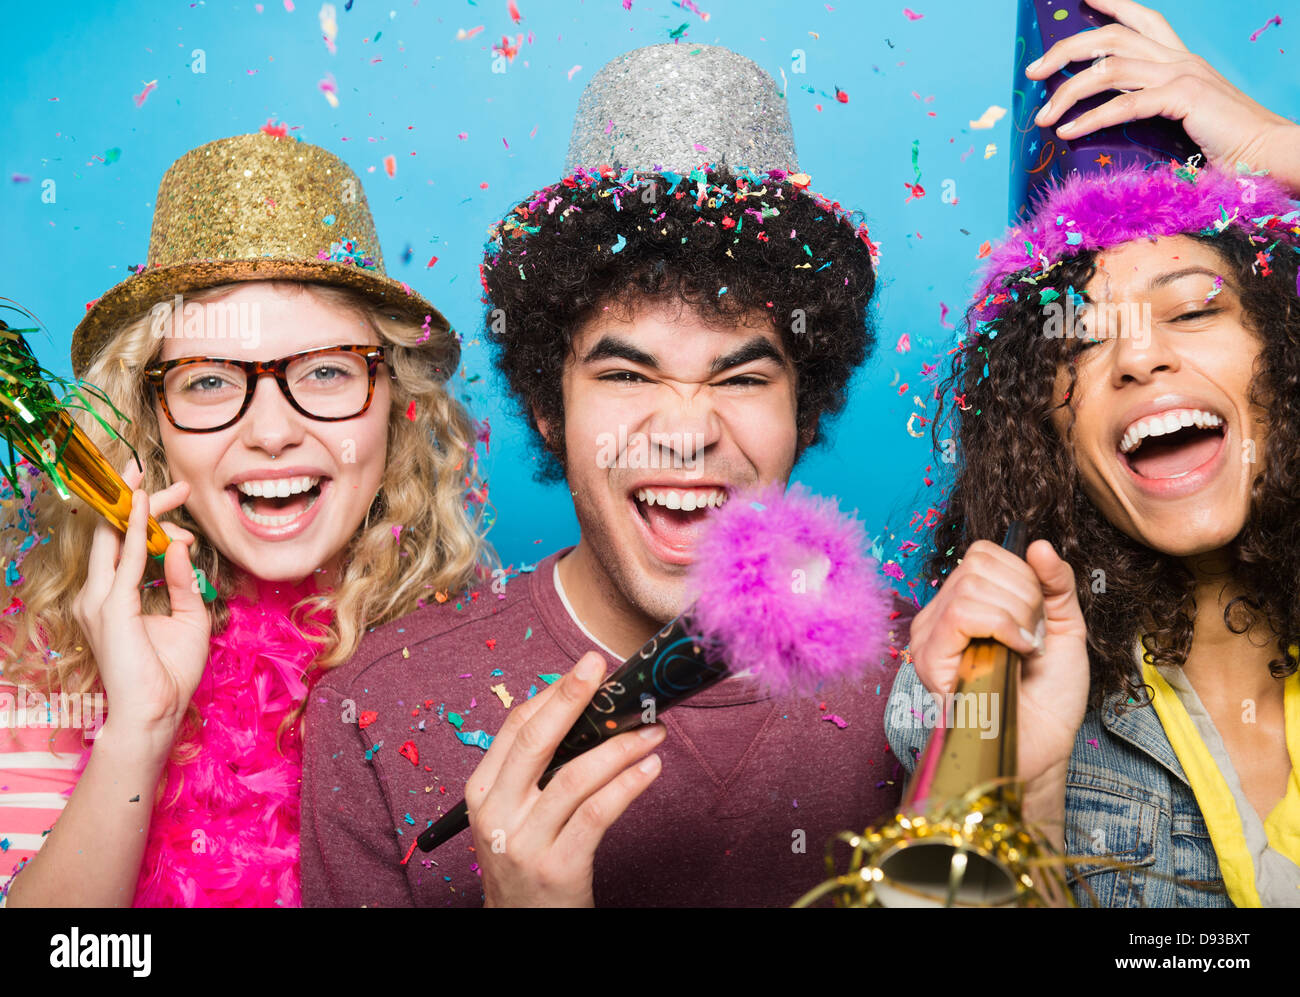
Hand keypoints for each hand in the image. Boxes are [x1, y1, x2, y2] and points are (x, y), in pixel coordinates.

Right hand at [71, 459, 210, 749]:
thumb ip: (182, 581)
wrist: (155, 712)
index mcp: (113, 599)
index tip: (173, 499)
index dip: (146, 519)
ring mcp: (98, 601)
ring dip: (141, 510)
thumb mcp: (188, 617)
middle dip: (141, 504)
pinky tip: (145, 508)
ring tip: (165, 487)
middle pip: (115, 535)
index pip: (123, 546)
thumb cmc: (170, 673)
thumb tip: (179, 545)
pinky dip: (136, 530)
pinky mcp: (110, 608)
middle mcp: (98, 595)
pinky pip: (126, 559)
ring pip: (116, 539)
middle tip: (174, 484)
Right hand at [464, 652, 666, 906]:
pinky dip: (627, 785)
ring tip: (652, 730)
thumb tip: (586, 711)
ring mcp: (525, 842)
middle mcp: (497, 813)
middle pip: (537, 741)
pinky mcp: (557, 867)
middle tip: (604, 670)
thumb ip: (538, 768)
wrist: (523, 925)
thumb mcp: (515, 812)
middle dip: (573, 698)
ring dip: (620, 747)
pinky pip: (597, 815)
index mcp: (484, 790)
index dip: (554, 693)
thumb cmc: (527, 858)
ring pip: (575, 777)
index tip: (587, 668)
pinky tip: (650, 768)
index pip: (516, 727)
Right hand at [908, 540, 1089, 792]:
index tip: (1039, 617)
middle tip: (1033, 638)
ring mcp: (929, 636)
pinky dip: (1001, 625)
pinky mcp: (929, 658)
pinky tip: (1016, 651)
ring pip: (971, 586)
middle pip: (978, 565)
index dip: (1022, 575)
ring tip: (1024, 649)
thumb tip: (1040, 544)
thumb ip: (1055, 583)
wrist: (1043, 746)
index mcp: (964, 604)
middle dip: (1024, 596)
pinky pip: (961, 614)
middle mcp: (939, 615)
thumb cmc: (1049, 697)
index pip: (982, 554)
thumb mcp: (1065, 627)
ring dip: (1016, 615)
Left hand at [1028, 0, 1299, 193]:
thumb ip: (1150, 102)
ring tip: (1042, 116)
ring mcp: (1181, 74)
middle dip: (1065, 51)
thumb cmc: (1221, 140)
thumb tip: (1107, 112)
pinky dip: (1090, 119)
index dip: (1111, 3)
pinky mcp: (1182, 97)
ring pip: (1108, 69)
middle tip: (1034, 71)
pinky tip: (1068, 131)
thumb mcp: (1180, 113)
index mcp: (1179, 57)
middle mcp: (1178, 57)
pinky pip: (1124, 104)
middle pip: (1110, 38)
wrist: (1263, 150)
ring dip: (1067, 93)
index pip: (1141, 18)